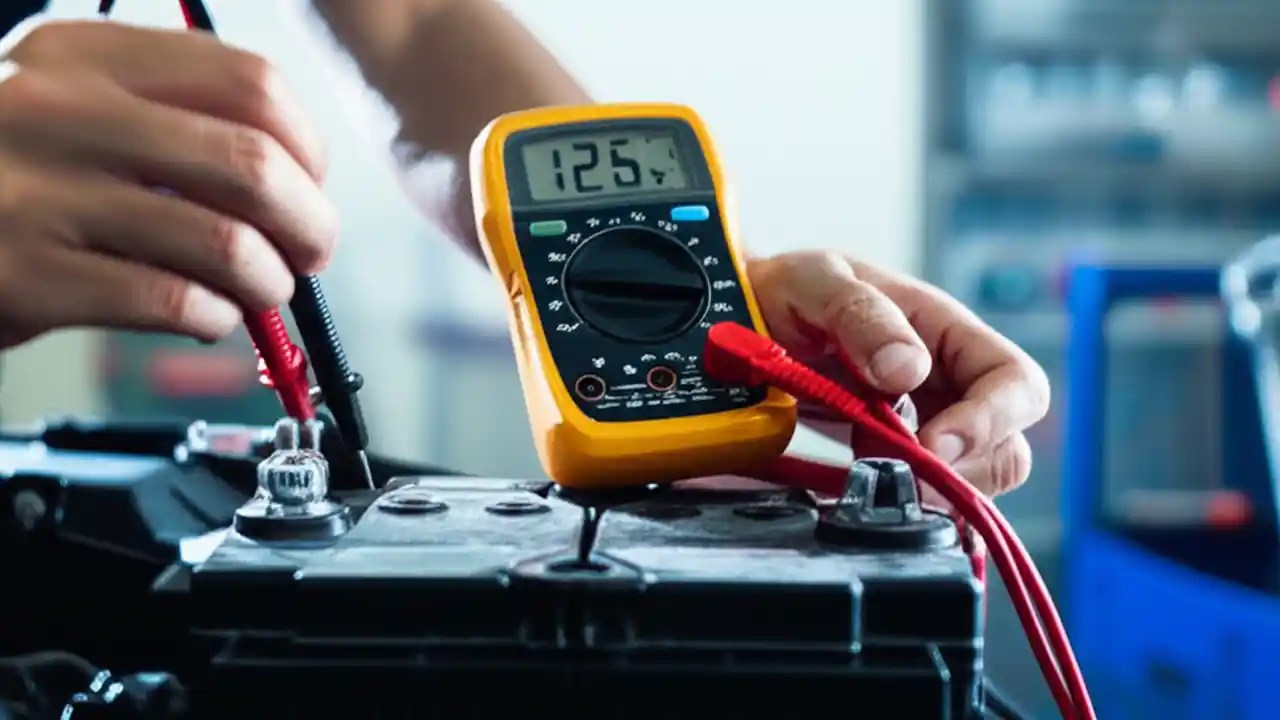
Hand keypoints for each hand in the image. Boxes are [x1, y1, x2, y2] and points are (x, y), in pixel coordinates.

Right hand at [0, 19, 334, 348]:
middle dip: (309, 222)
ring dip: (269, 281)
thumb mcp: (70, 114)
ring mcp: (38, 193)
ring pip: (225, 242)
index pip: (249, 85)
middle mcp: (59, 110)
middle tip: (311, 253)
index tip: (310, 183)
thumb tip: (291, 187)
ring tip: (262, 292)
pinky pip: (173, 301)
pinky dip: (215, 318)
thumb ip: (165, 126)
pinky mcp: (25, 274)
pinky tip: (206, 317)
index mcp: (84, 56)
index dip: (306, 146)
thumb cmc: (4, 175)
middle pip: (253, 165)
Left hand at [748, 251, 1050, 496]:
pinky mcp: (891, 460)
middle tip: (899, 476)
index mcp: (946, 333)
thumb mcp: (816, 282)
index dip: (990, 420)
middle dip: (963, 471)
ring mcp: (923, 426)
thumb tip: (908, 369)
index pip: (1017, 383)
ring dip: (931, 492)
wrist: (741, 319)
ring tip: (868, 474)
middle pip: (1006, 447)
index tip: (933, 444)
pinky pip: (921, 495)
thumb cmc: (788, 290)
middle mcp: (948, 384)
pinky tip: (857, 489)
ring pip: (970, 482)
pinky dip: (899, 503)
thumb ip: (861, 316)